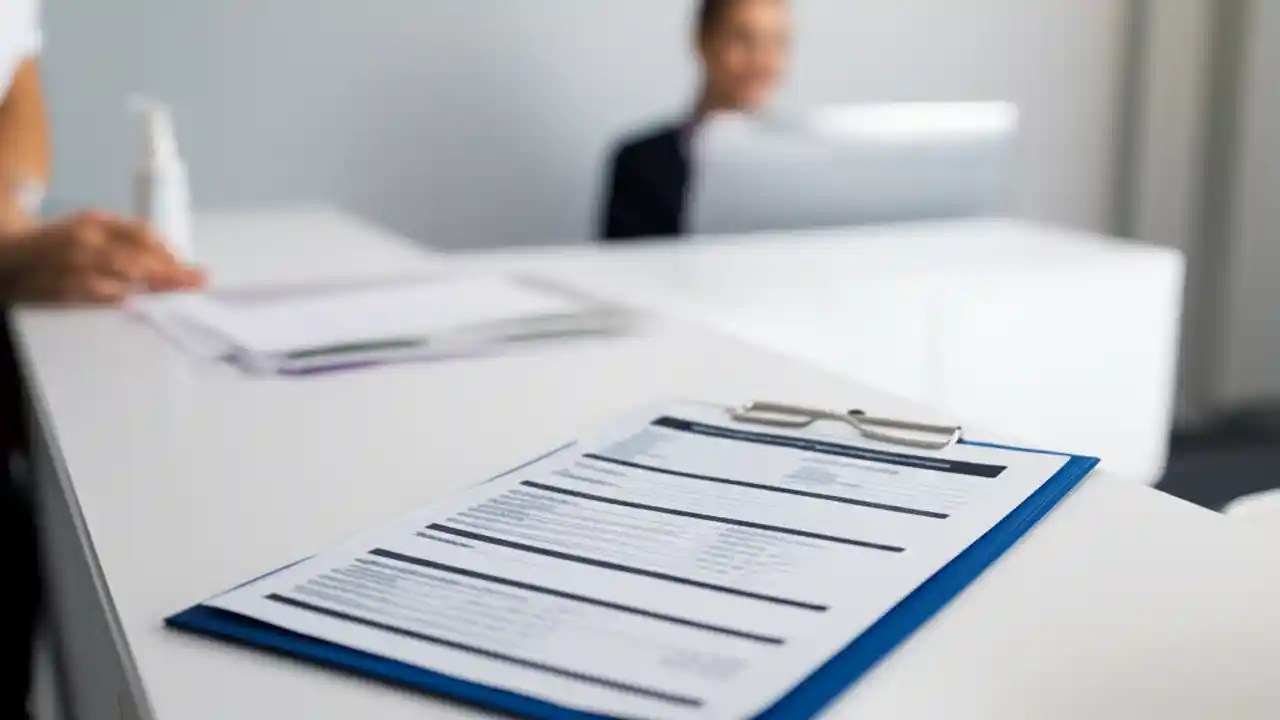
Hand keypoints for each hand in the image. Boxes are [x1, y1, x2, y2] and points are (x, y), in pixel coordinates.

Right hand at [0, 211, 205, 303]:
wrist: (7, 254)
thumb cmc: (60, 244)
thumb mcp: (92, 231)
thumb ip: (127, 241)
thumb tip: (171, 260)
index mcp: (95, 222)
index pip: (143, 235)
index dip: (171, 254)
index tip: (194, 271)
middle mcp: (85, 239)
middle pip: (138, 256)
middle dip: (171, 273)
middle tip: (197, 284)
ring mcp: (71, 263)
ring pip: (121, 274)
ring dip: (154, 287)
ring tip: (179, 296)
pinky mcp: (60, 288)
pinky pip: (97, 295)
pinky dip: (121, 299)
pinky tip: (141, 305)